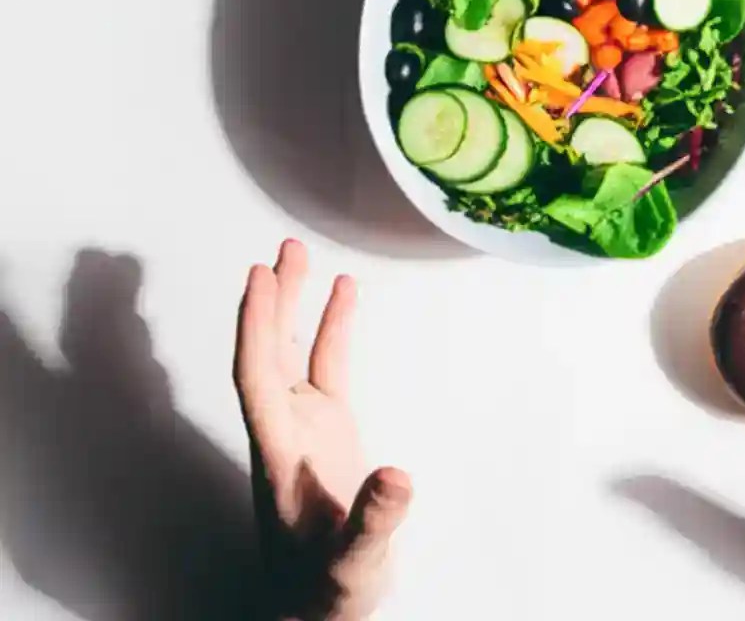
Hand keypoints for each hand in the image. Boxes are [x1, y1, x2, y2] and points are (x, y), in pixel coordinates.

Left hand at [235, 240, 412, 619]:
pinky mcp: (329, 430)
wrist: (318, 602)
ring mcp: (306, 427)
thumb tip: (398, 476)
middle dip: (271, 300)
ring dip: (295, 305)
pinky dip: (332, 330)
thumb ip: (374, 519)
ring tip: (300, 255)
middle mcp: (286, 431)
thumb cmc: (326, 586)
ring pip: (292, 354)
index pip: (257, 378)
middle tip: (282, 250)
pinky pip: (327, 368)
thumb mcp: (355, 560)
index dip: (255, 327)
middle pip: (267, 353)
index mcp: (281, 454)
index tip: (258, 279)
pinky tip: (343, 296)